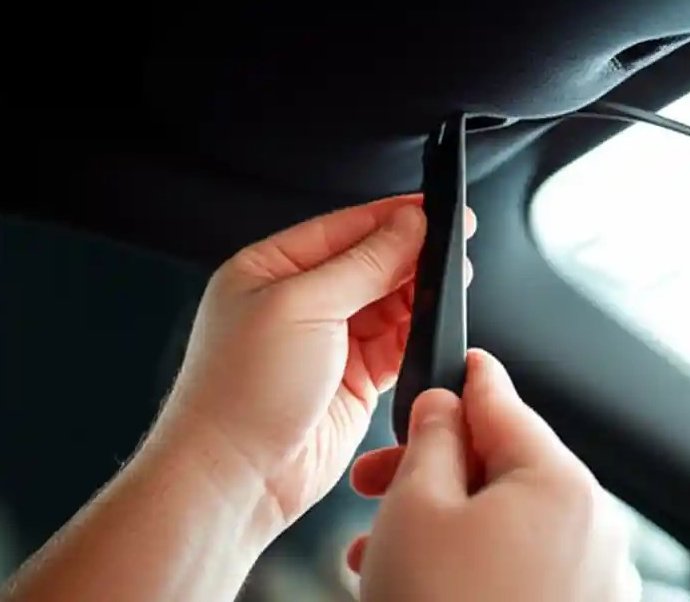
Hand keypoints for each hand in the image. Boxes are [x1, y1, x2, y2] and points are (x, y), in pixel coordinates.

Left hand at [150, 195, 474, 540]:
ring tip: (452, 286)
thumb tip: (406, 226)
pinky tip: (435, 327)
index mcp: (268, 269)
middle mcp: (296, 303)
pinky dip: (417, 337)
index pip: (343, 227)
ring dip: (419, 296)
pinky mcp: (350, 383)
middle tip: (455, 248)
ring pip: (388, 305)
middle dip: (412, 256)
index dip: (393, 218)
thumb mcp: (302, 306)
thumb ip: (362, 264)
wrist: (234, 479)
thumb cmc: (240, 392)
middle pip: (370, 264)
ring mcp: (324, 344)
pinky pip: (395, 347)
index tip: (436, 210)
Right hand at [347, 350, 639, 601]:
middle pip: (507, 466)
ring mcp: (596, 582)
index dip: (464, 380)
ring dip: (448, 522)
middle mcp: (596, 529)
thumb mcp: (415, 508)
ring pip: (511, 522)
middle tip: (377, 482)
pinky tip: (427, 581)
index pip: (504, 402)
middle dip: (437, 470)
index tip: (454, 364)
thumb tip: (444, 408)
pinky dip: (479, 562)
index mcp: (562, 484)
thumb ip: (431, 440)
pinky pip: (527, 567)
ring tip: (386, 549)